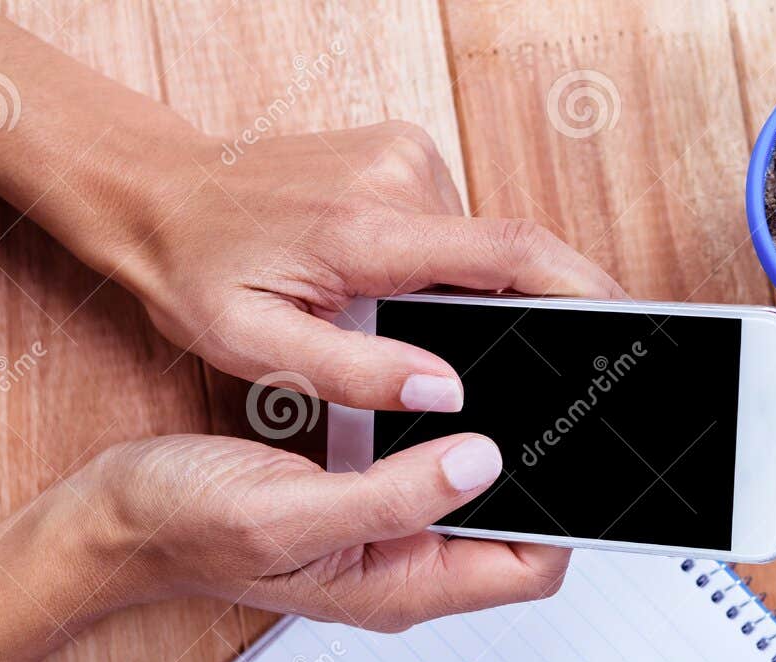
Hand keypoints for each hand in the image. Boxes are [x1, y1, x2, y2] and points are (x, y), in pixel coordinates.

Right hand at [81, 432, 568, 631]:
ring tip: (516, 387)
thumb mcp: (287, 510)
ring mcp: (387, 536)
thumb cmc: (182, 524)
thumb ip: (390, 494)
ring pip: (478, 499)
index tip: (572, 452)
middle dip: (542, 477)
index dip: (565, 518)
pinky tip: (447, 391)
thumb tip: (482, 463)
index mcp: (400, 586)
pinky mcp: (365, 501)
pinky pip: (432, 474)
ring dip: (500, 451)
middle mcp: (405, 567)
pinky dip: (449, 435)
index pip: (529, 569)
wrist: (116, 517)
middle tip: (554, 404)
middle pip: (517, 533)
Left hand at [113, 121, 624, 411]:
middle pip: (504, 255)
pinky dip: (445, 266)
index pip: (507, 251)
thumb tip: (447, 391)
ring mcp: (401, 159)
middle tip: (503, 362)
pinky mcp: (400, 156)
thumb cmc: (197, 269)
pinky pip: (452, 225)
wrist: (154, 193)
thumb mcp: (259, 348)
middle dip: (519, 311)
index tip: (621, 319)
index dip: (577, 287)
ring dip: (465, 292)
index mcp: (366, 230)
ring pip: (476, 245)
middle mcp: (396, 178)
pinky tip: (392, 287)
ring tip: (396, 319)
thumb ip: (359, 374)